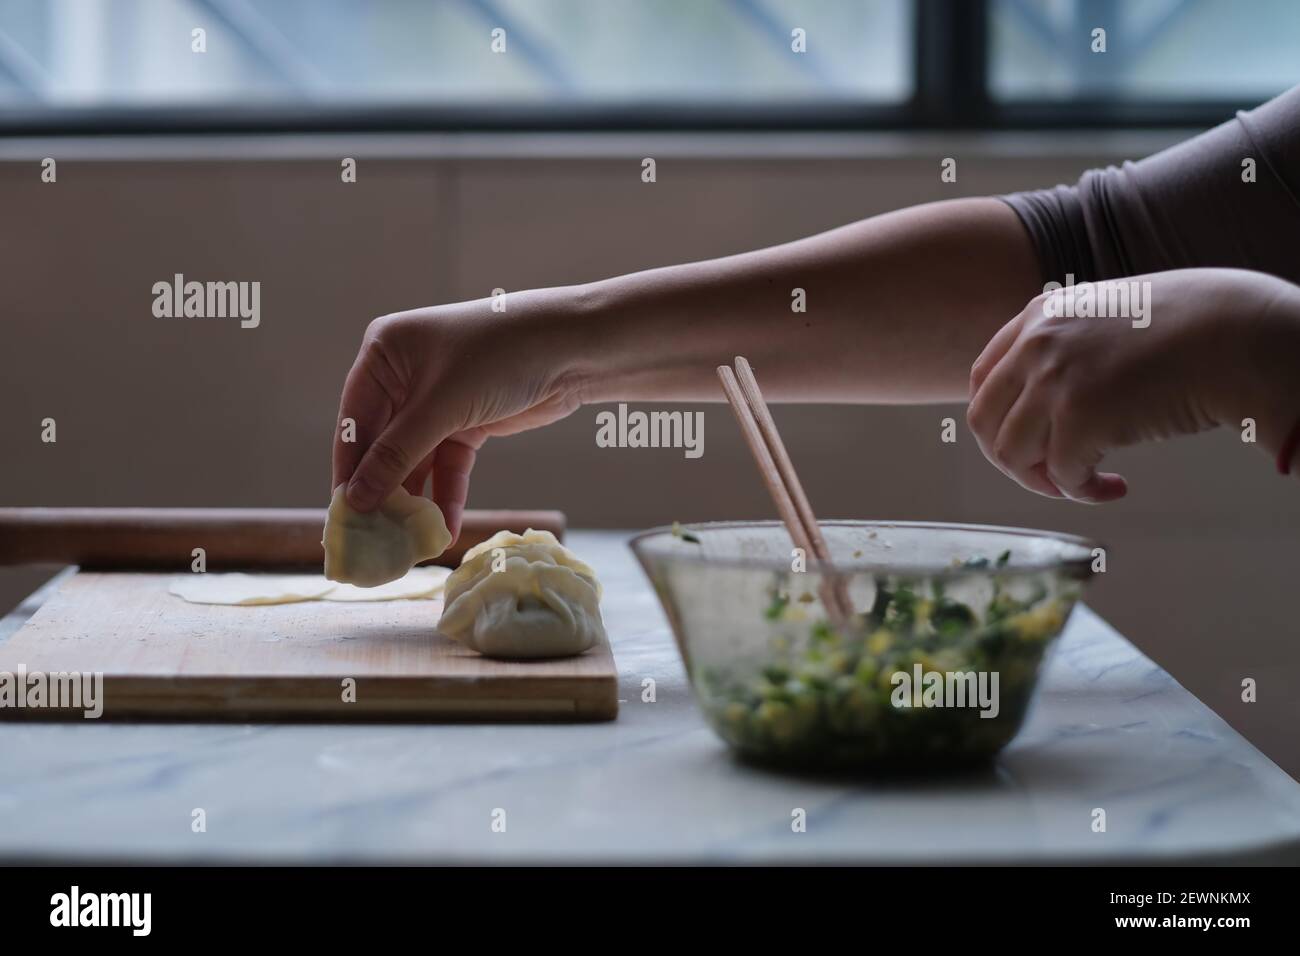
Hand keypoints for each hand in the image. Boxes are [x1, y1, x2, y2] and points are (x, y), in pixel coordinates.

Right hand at [331, 288, 590, 539]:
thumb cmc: (499, 356)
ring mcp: (437, 401)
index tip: (343, 517)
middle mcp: (404, 376)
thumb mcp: (441, 406)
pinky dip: (446, 493)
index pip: (353, 422)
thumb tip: (356, 499)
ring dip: (414, 498)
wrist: (571, 349)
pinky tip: (442, 527)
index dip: (348, 471)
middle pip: (382, 445)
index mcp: (383, 354)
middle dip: (382, 490)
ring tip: (405, 542)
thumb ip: (396, 453)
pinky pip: (447, 465)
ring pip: (415, 460)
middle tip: (372, 538)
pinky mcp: (467, 422)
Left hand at [967, 268, 1299, 501]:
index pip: (982, 379)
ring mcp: (1053, 380)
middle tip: (1050, 477)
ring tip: (1083, 485)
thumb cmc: (1188, 330)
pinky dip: (1083, 493)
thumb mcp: (1105, 319)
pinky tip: (1115, 488)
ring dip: (1044, 482)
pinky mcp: (1081, 417)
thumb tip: (1041, 408)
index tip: (1027, 442)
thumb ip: (1065, 350)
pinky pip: (1062, 476)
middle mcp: (1035, 345)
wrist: (1235, 331)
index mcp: (1037, 318)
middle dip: (1010, 460)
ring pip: (1011, 455)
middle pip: (984, 421)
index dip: (997, 420)